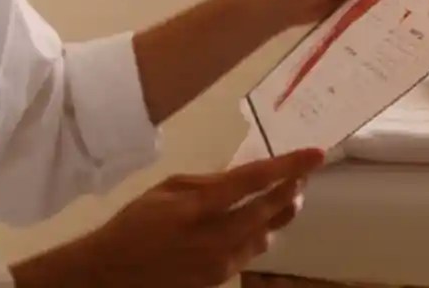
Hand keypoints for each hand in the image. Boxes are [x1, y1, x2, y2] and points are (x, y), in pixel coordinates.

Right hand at [11, 149, 325, 287]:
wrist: (113, 272)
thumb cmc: (136, 222)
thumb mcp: (168, 188)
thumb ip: (210, 183)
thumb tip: (246, 175)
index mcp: (197, 208)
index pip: (253, 181)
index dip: (288, 166)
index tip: (315, 153)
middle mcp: (214, 238)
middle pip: (269, 212)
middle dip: (291, 190)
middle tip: (303, 174)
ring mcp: (219, 263)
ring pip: (266, 236)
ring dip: (278, 214)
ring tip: (283, 195)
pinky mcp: (219, 279)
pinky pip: (250, 253)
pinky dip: (259, 233)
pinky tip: (256, 221)